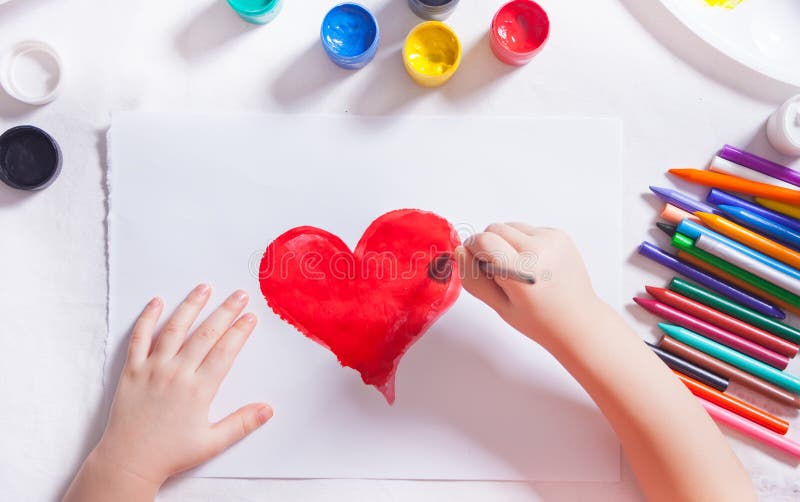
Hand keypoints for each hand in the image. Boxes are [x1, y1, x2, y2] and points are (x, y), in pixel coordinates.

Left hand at [75, 285, 271, 496]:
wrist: (128, 461)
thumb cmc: (170, 454)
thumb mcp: (212, 443)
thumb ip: (241, 423)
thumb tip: (268, 408)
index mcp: (199, 390)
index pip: (225, 352)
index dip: (240, 331)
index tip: (250, 316)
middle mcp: (177, 374)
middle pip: (206, 334)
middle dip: (225, 311)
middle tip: (239, 294)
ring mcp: (153, 369)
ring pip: (174, 329)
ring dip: (191, 306)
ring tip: (204, 287)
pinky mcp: (132, 370)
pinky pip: (139, 338)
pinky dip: (147, 318)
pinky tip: (156, 302)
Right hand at [457, 223, 603, 350]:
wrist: (578, 321)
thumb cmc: (538, 320)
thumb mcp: (499, 306)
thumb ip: (474, 279)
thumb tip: (461, 250)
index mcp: (522, 272)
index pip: (483, 241)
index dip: (474, 251)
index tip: (480, 267)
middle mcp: (540, 250)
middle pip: (495, 228)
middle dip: (490, 246)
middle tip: (501, 273)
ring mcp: (553, 240)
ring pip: (511, 226)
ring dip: (506, 242)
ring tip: (518, 269)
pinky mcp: (560, 235)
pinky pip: (528, 229)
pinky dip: (524, 243)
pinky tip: (534, 265)